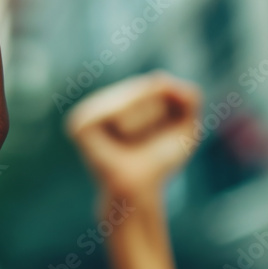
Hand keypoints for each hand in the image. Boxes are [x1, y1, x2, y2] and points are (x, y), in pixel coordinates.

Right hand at [66, 72, 201, 198]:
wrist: (139, 189)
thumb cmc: (159, 161)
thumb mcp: (185, 127)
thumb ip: (187, 97)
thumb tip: (160, 79)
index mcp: (116, 100)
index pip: (156, 84)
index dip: (167, 110)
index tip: (157, 135)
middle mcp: (98, 103)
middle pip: (146, 87)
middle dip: (157, 117)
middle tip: (144, 143)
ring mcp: (86, 112)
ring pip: (134, 99)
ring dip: (144, 126)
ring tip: (130, 146)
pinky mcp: (80, 124)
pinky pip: (117, 113)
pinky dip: (128, 130)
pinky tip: (119, 146)